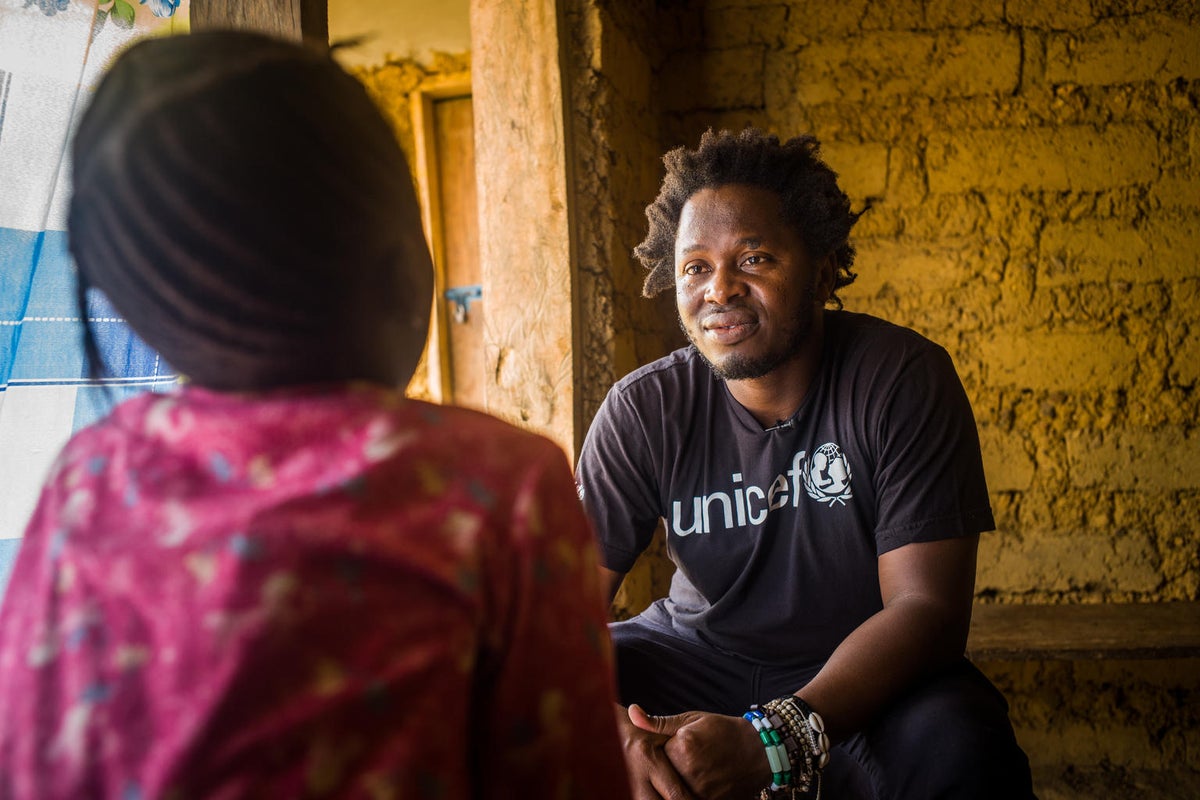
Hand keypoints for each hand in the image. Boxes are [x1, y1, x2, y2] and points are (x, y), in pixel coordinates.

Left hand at [626, 704, 769, 799]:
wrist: (759, 750)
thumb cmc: (723, 731)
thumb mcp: (692, 719)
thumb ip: (659, 722)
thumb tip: (632, 712)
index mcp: (682, 747)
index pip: (654, 755)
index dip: (659, 752)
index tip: (667, 748)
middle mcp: (689, 771)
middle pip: (662, 776)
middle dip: (665, 770)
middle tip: (684, 761)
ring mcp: (699, 790)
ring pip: (673, 790)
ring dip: (676, 782)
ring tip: (692, 769)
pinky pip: (688, 799)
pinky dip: (688, 792)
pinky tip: (696, 781)